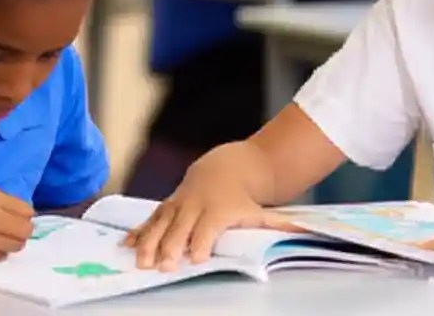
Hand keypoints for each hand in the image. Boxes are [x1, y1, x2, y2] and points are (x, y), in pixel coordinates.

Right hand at [125, 174, 296, 270]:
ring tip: (141, 261)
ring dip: (150, 243)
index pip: (209, 227)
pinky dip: (138, 233)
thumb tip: (307, 233)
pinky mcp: (167, 206)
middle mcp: (196, 206)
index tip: (196, 258)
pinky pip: (150, 219)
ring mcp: (179, 204)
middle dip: (172, 246)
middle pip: (181, 227)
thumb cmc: (244, 199)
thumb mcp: (262, 211)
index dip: (202, 242)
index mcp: (220, 210)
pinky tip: (126, 248)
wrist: (225, 169)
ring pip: (161, 223)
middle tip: (164, 265)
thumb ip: (281, 225)